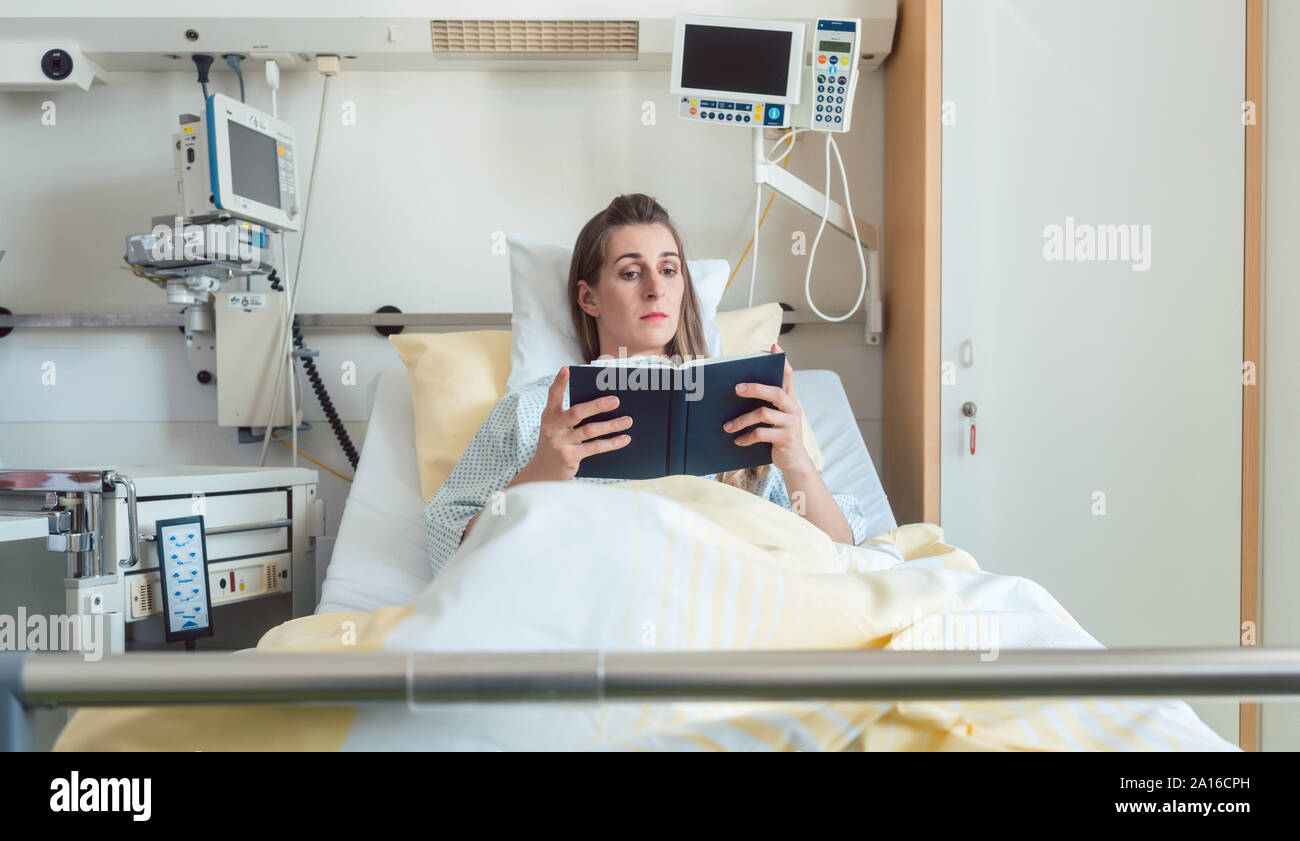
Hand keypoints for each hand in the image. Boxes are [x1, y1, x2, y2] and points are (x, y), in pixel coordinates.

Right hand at [522, 364, 633, 482]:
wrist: (543, 472)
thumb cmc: (556, 442)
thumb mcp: (556, 426)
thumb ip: (570, 414)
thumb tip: (602, 402)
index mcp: (549, 415)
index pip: (553, 395)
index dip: (559, 382)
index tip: (567, 368)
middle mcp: (553, 427)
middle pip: (577, 412)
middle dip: (598, 405)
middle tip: (616, 400)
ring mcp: (560, 443)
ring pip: (589, 430)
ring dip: (611, 425)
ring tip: (628, 420)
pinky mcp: (569, 457)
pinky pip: (595, 447)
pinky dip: (612, 443)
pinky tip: (624, 438)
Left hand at [723, 343, 814, 476]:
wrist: (794, 462)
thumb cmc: (779, 435)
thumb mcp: (777, 417)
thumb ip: (766, 404)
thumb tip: (739, 390)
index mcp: (790, 400)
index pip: (789, 376)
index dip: (782, 362)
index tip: (774, 347)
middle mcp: (793, 408)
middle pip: (775, 392)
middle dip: (755, 388)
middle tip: (736, 388)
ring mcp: (791, 424)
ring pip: (764, 414)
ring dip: (742, 420)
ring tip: (727, 426)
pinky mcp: (786, 439)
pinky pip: (762, 434)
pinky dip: (746, 437)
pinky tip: (738, 440)